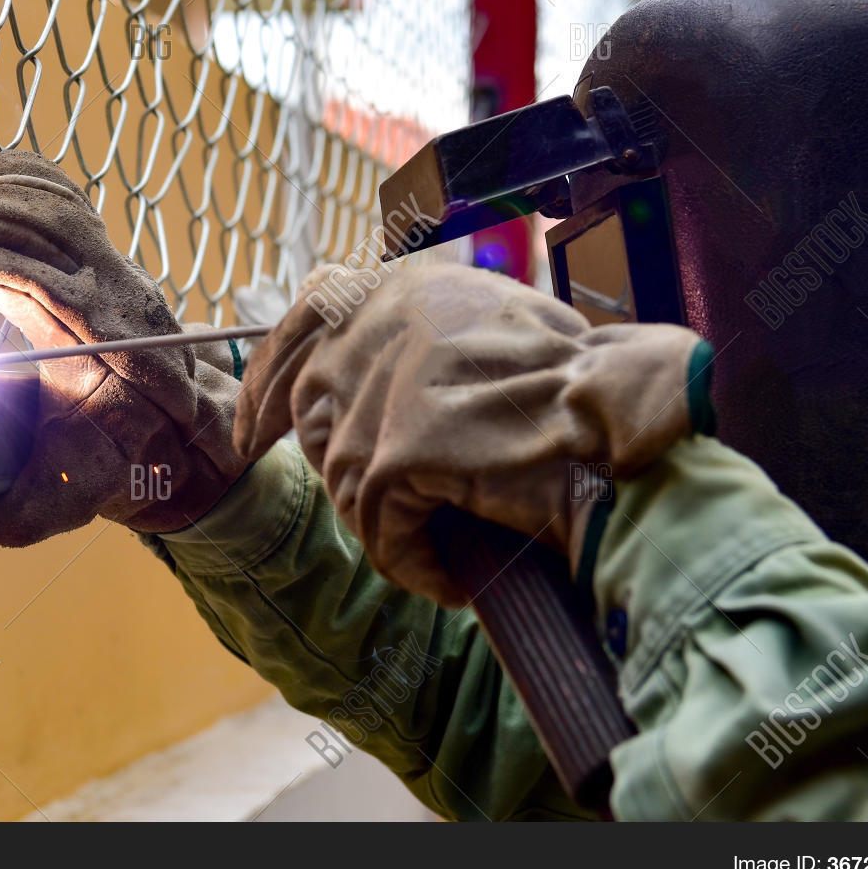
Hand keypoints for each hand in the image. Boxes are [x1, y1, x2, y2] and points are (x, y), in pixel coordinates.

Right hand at [0, 151, 247, 544]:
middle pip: (45, 222)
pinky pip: (58, 194)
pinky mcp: (103, 250)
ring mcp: (114, 263)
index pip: (42, 278)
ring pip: (53, 200)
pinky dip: (10, 182)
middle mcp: (115, 291)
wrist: (179, 438)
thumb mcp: (63, 497)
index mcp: (103, 342)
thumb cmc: (110, 463)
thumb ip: (7, 517)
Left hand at [233, 263, 709, 605]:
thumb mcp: (477, 317)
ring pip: (345, 486)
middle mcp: (366, 332)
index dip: (266, 381)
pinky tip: (448, 578)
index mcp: (386, 291)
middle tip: (386, 500)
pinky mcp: (390, 458)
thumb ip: (409, 330)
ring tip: (441, 539)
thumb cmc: (569, 374)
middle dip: (339, 464)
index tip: (254, 429)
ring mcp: (373, 396)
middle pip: (311, 416)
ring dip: (390, 523)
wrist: (614, 414)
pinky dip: (414, 563)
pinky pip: (381, 533)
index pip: (299, 324)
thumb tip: (352, 366)